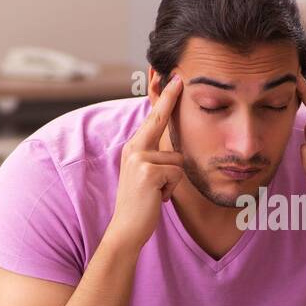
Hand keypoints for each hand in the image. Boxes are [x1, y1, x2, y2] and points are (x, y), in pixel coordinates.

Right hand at [107, 73, 185, 250]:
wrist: (126, 229)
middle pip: (160, 121)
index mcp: (133, 148)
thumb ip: (154, 158)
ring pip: (178, 160)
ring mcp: (139, 159)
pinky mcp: (148, 171)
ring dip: (173, 180)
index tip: (173, 79)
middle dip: (169, 99)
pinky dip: (171, 190)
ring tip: (157, 193)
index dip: (163, 98)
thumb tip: (175, 150)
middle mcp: (133, 148)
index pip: (152, 119)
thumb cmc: (141, 204)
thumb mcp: (146, 176)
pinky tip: (158, 198)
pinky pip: (177, 174)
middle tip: (179, 76)